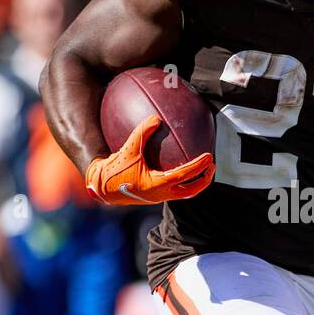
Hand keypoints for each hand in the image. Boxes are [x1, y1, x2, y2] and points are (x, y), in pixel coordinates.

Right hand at [85, 113, 214, 205]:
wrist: (101, 188)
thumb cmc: (115, 170)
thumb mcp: (128, 149)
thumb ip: (142, 132)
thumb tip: (156, 117)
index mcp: (158, 185)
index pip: (185, 175)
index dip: (199, 167)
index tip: (210, 157)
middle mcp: (161, 194)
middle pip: (191, 191)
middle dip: (204, 180)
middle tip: (212, 167)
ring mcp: (158, 197)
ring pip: (184, 193)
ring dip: (195, 182)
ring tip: (202, 169)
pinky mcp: (154, 196)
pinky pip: (174, 189)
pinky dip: (182, 180)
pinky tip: (180, 167)